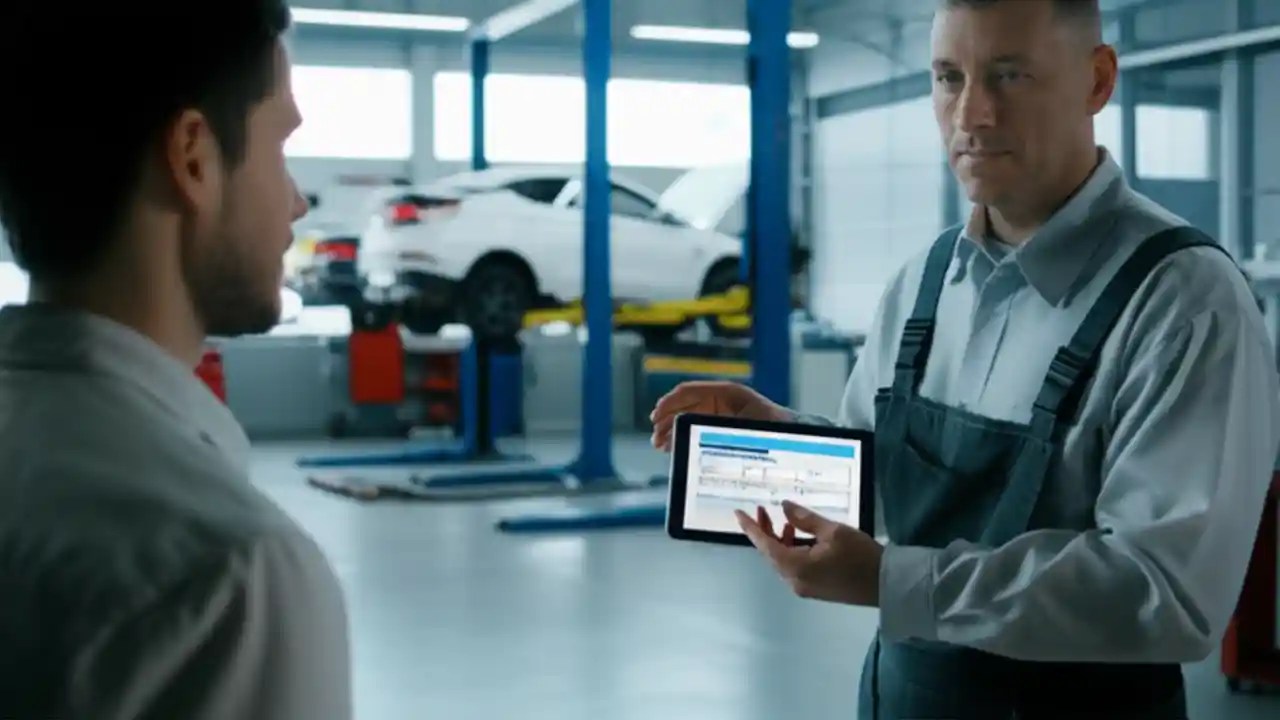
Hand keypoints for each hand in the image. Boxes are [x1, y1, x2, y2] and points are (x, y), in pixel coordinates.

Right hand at [649, 381, 788, 450]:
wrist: (794, 437)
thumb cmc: (775, 427)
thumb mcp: (745, 426)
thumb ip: (716, 426)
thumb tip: (687, 429)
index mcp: (727, 392)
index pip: (690, 391)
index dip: (670, 403)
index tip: (656, 416)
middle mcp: (722, 399)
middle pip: (685, 406)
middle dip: (668, 421)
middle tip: (656, 439)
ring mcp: (721, 411)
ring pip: (688, 417)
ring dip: (672, 430)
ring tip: (661, 446)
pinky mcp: (722, 424)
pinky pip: (696, 426)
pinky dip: (684, 435)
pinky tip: (674, 446)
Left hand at [736, 501, 882, 606]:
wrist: (886, 584)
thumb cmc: (860, 555)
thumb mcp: (833, 531)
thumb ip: (805, 519)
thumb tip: (784, 507)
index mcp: (795, 567)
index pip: (764, 545)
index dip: (750, 528)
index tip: (738, 513)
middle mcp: (794, 581)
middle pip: (770, 554)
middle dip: (765, 531)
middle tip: (763, 509)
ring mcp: (804, 588)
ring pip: (782, 561)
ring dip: (779, 541)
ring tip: (786, 521)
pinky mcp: (814, 589)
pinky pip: (793, 567)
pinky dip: (791, 551)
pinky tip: (799, 537)